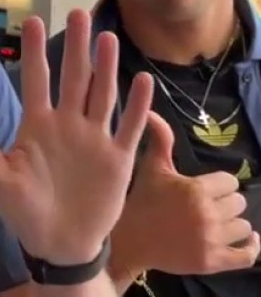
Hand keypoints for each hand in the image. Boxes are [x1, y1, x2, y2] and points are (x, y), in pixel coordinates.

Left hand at [0, 9, 154, 264]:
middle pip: (74, 78)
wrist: (58, 243)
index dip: (36, 51)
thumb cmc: (24, 209)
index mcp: (37, 124)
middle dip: (76, 47)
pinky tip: (143, 79)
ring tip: (107, 37)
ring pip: (102, 95)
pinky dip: (137, 105)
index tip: (31, 20)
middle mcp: (67, 124)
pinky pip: (129, 127)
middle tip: (79, 13)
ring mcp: (94, 139)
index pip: (37, 79)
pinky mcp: (118, 158)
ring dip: (106, 67)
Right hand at [110, 111, 260, 276]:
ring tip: (214, 224)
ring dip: (232, 224)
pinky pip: (248, 255)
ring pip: (244, 227)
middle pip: (239, 203)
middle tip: (206, 207)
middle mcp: (207, 214)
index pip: (230, 182)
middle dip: (225, 203)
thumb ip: (160, 139)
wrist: (127, 240)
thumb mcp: (150, 167)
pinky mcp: (213, 262)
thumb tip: (152, 112)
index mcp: (195, 189)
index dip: (219, 184)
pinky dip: (251, 247)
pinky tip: (247, 240)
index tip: (203, 189)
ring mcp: (212, 240)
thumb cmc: (140, 200)